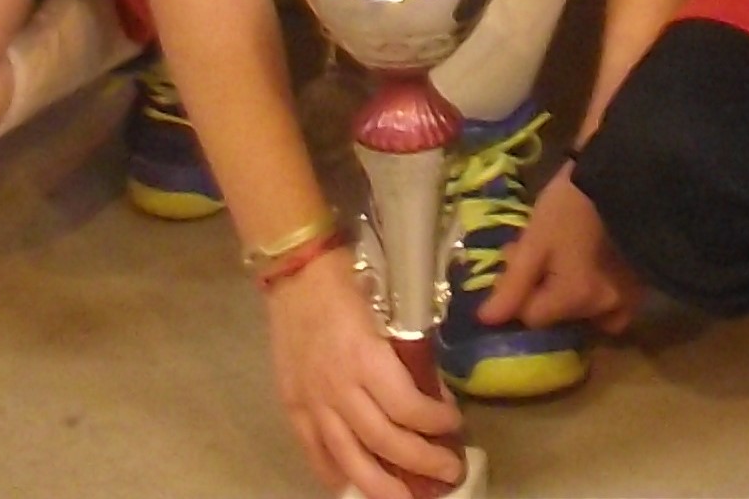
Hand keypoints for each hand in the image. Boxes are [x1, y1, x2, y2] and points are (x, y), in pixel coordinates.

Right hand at [264, 248, 465, 498]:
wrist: (296, 271)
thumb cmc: (348, 282)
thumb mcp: (388, 311)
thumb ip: (407, 354)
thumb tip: (431, 390)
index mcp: (366, 359)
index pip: (409, 408)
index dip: (437, 423)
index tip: (455, 424)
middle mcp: (339, 388)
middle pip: (385, 442)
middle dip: (423, 462)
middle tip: (448, 472)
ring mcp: (313, 402)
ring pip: (351, 459)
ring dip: (384, 485)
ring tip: (409, 498)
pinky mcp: (293, 406)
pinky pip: (314, 452)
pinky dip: (335, 473)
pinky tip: (354, 484)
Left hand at [477, 161, 638, 335]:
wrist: (620, 174)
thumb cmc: (570, 205)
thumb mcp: (535, 241)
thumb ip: (513, 284)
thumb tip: (488, 321)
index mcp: (576, 298)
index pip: (532, 317)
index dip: (521, 291)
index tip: (518, 260)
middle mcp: (605, 309)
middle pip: (560, 315)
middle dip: (544, 290)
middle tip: (539, 252)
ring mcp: (629, 299)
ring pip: (588, 314)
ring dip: (572, 296)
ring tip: (565, 261)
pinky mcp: (642, 286)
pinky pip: (614, 306)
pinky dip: (598, 295)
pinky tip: (590, 265)